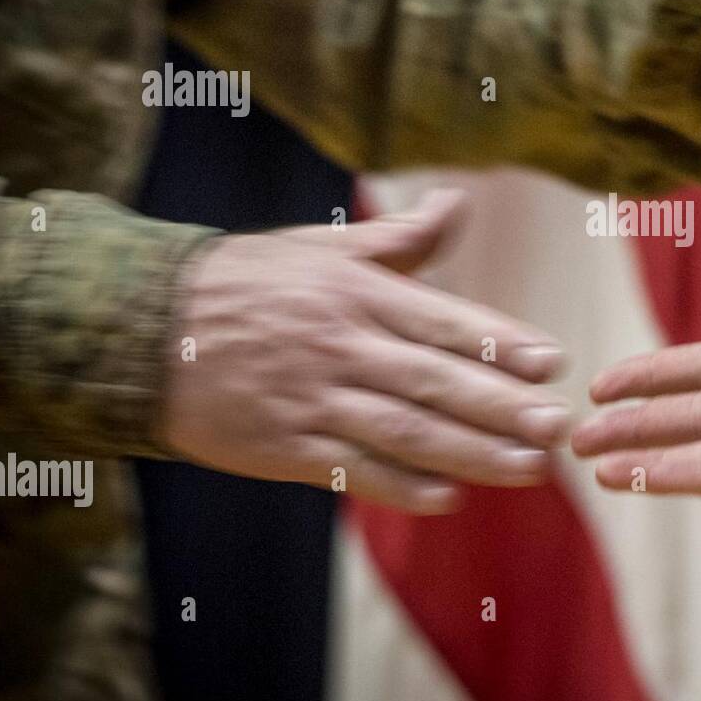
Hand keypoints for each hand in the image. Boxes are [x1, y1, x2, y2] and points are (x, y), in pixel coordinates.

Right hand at [161, 190, 570, 512]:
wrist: (142, 328)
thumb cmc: (245, 282)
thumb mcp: (322, 248)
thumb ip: (400, 239)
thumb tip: (459, 203)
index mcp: (356, 294)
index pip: (444, 320)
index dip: (502, 344)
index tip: (555, 365)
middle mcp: (341, 346)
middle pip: (435, 381)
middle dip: (502, 408)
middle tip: (558, 426)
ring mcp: (312, 399)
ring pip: (405, 431)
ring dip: (472, 453)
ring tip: (529, 469)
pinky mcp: (284, 446)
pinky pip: (352, 470)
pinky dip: (401, 486)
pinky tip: (448, 496)